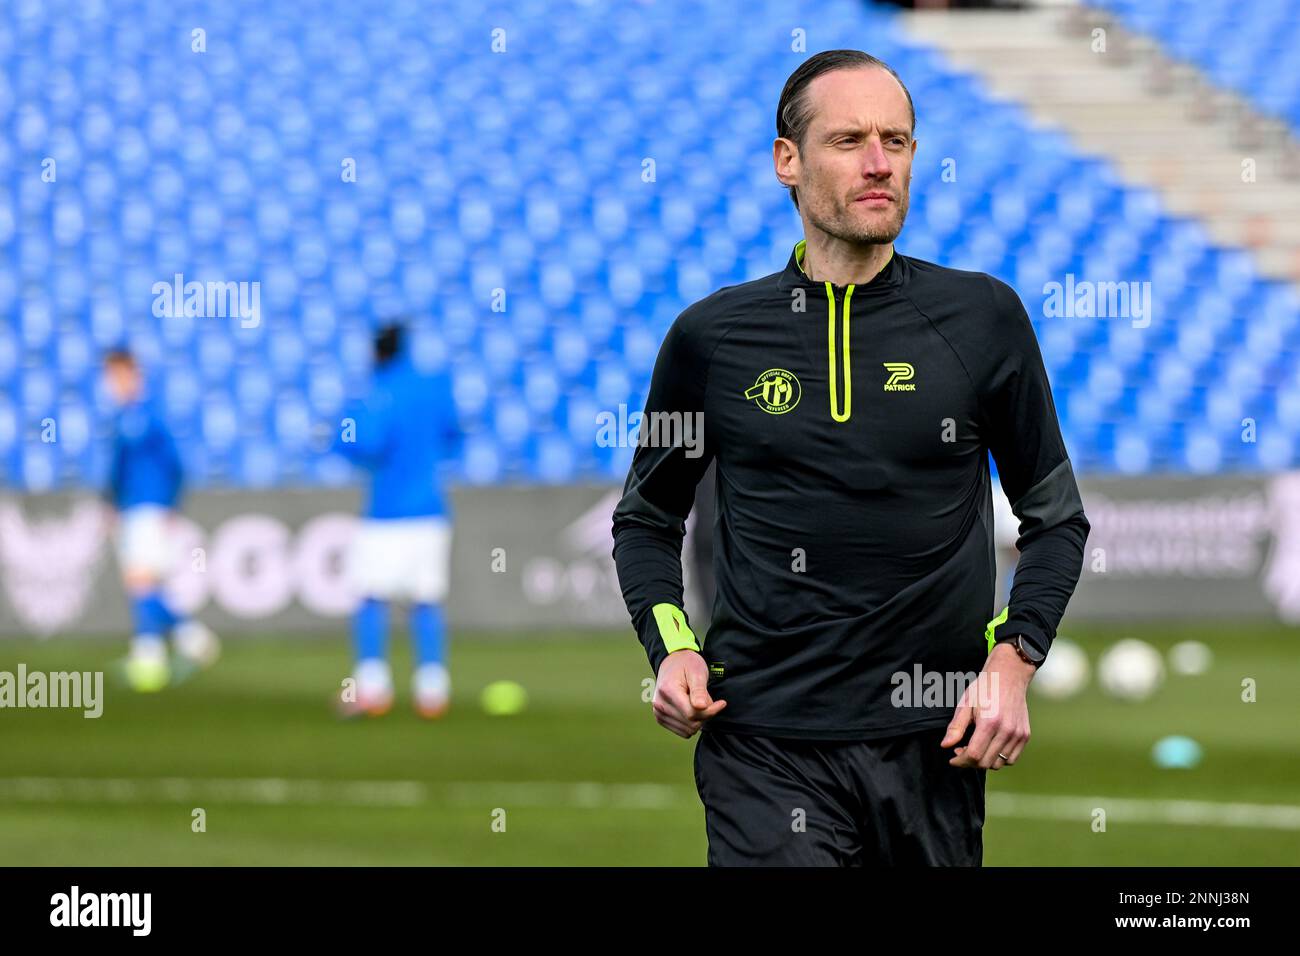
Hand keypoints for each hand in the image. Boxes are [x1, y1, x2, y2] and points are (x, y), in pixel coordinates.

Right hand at [651, 649, 725, 737]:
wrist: (672, 662)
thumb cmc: (687, 664)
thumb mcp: (697, 672)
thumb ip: (699, 691)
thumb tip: (701, 707)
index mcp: (668, 691)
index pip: (692, 714)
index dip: (710, 712)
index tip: (721, 703)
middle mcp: (660, 704)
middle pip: (691, 724)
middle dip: (705, 715)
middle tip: (708, 700)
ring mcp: (658, 713)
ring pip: (687, 730)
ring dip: (698, 720)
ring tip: (698, 702)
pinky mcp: (661, 718)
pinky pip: (682, 731)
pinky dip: (691, 723)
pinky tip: (692, 708)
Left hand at [941, 641, 1033, 769]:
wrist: (1009, 675)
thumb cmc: (984, 688)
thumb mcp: (965, 704)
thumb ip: (956, 727)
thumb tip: (945, 746)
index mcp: (989, 723)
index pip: (974, 755)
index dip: (961, 761)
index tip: (953, 758)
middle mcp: (1006, 731)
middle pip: (986, 763)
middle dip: (970, 762)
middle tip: (961, 751)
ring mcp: (1018, 735)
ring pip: (1000, 763)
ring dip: (985, 761)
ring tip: (976, 749)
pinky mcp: (1025, 735)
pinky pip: (1012, 759)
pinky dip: (1000, 759)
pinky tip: (990, 748)